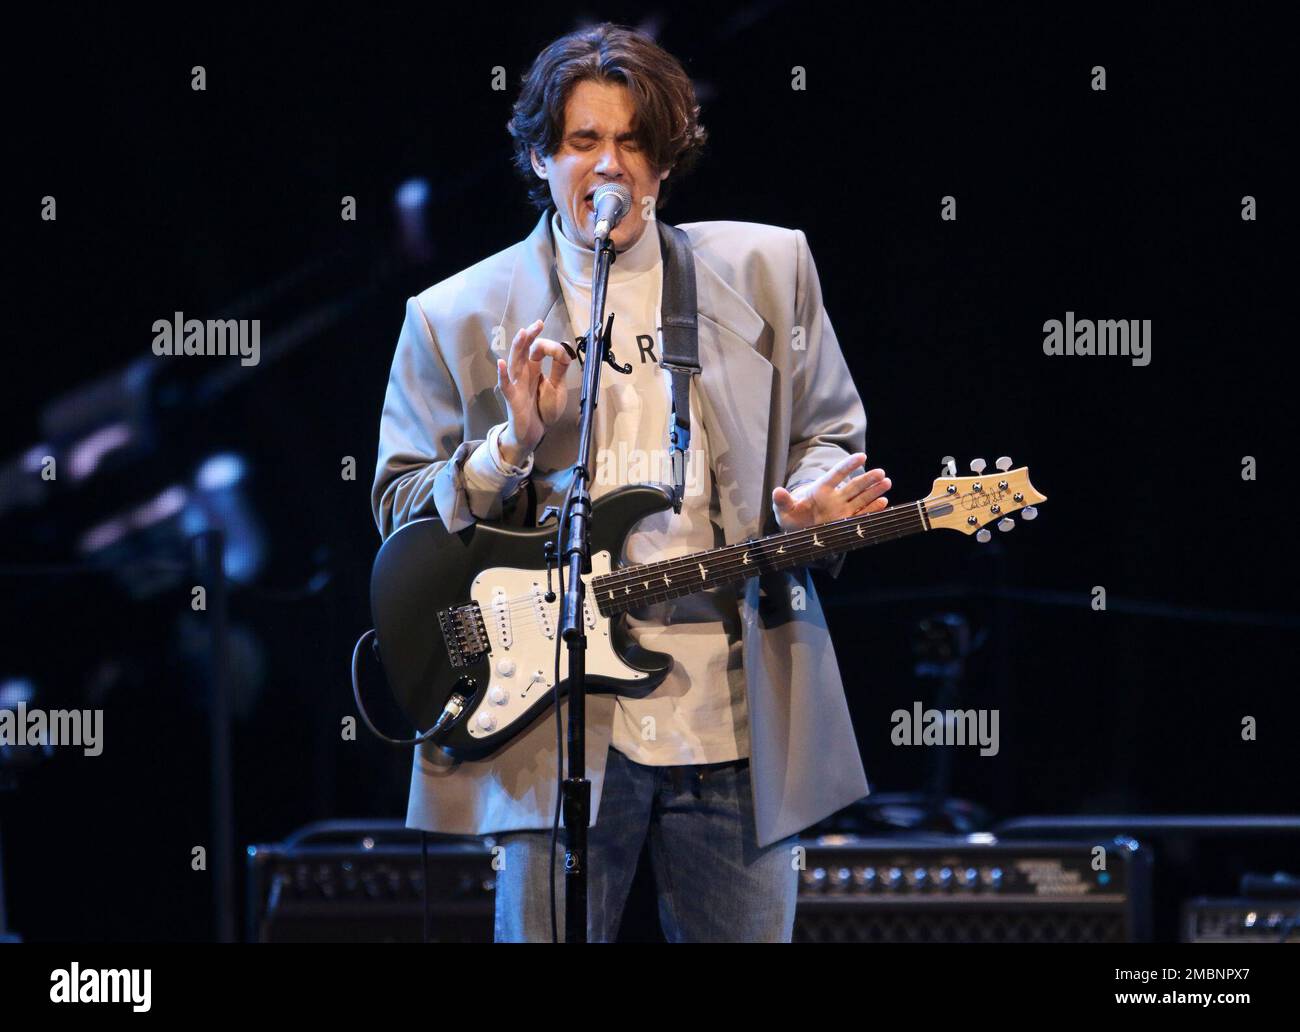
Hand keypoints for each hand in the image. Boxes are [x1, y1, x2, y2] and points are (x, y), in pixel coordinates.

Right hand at [497, 318, 572, 461]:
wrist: (533, 434)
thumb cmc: (542, 410)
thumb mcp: (557, 388)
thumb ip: (560, 370)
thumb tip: (566, 349)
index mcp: (534, 369)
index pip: (539, 350)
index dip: (551, 347)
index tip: (564, 352)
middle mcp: (524, 374)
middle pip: (524, 351)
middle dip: (530, 336)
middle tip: (538, 323)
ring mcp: (516, 385)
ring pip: (515, 362)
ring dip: (518, 348)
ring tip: (523, 333)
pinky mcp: (512, 399)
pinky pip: (506, 386)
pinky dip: (502, 374)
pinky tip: (501, 363)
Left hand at [772, 453, 890, 531]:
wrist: (796, 528)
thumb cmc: (790, 515)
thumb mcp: (783, 509)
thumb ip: (782, 500)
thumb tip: (777, 491)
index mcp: (820, 490)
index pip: (836, 475)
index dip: (848, 465)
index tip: (862, 456)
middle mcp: (834, 498)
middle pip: (853, 486)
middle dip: (867, 479)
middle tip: (881, 472)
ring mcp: (841, 509)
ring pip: (861, 498)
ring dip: (874, 491)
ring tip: (887, 482)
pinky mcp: (845, 521)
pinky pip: (861, 514)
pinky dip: (872, 509)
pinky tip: (884, 502)